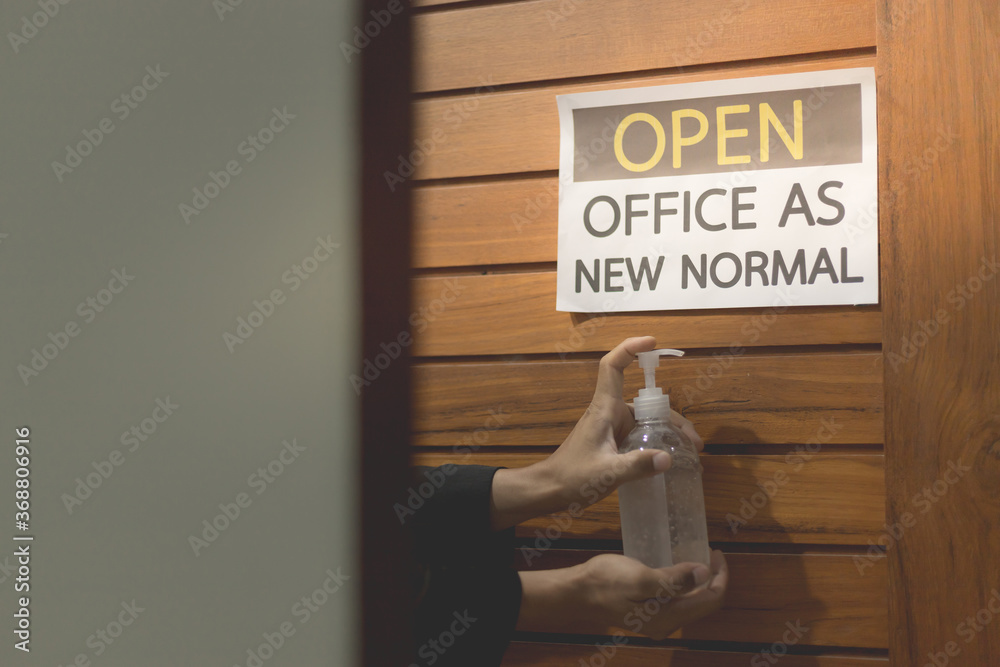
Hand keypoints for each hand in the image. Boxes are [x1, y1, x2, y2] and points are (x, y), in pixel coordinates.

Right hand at [516, 550, 727, 638]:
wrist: (577, 592)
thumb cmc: (606, 582)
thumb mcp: (640, 578)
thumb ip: (674, 579)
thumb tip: (704, 573)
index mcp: (668, 618)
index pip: (710, 600)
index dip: (720, 577)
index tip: (717, 552)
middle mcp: (667, 624)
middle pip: (704, 603)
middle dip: (713, 579)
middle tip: (710, 552)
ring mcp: (657, 619)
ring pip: (692, 601)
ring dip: (700, 581)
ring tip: (698, 557)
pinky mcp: (648, 611)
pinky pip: (678, 599)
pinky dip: (685, 583)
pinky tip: (679, 567)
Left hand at [540, 336, 703, 506]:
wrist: (550, 489)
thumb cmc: (571, 477)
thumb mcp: (606, 473)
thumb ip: (636, 466)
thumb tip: (668, 458)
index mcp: (604, 409)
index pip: (612, 366)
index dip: (630, 349)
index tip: (652, 343)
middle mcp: (610, 413)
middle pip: (646, 402)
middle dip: (673, 417)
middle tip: (694, 441)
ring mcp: (613, 427)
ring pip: (647, 420)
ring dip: (670, 432)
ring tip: (691, 452)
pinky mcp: (614, 442)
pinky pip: (642, 435)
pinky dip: (658, 442)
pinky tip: (672, 459)